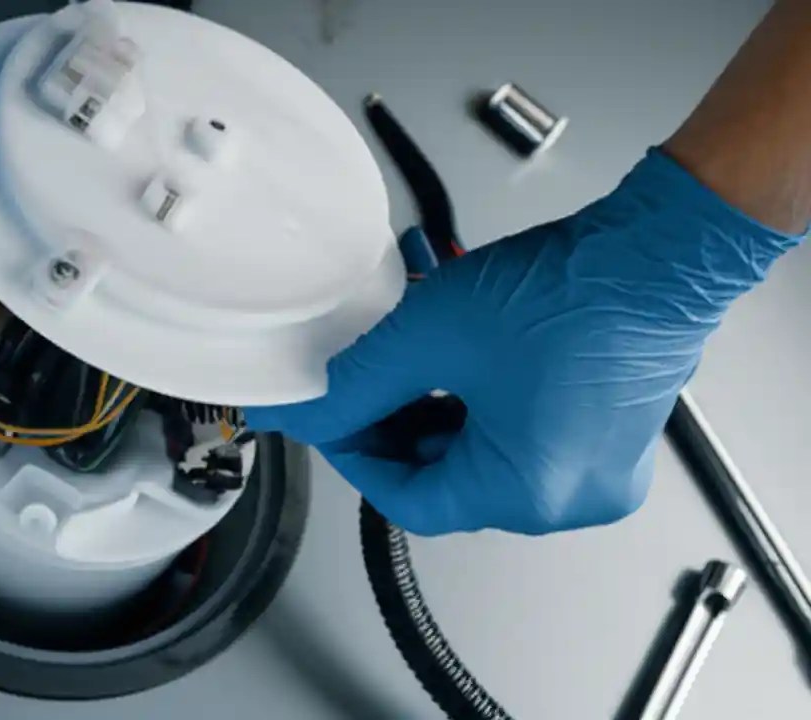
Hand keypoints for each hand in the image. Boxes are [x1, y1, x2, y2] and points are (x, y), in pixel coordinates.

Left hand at [246, 151, 799, 535]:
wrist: (666, 246)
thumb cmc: (571, 291)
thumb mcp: (430, 337)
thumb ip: (355, 384)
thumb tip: (304, 412)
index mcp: (529, 493)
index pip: (411, 503)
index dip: (357, 459)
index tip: (330, 421)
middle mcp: (570, 500)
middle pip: (448, 479)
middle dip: (392, 424)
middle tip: (359, 381)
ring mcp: (598, 470)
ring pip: (482, 451)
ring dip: (431, 403)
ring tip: (400, 352)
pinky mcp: (610, 437)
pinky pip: (523, 433)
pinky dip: (476, 397)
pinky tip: (448, 348)